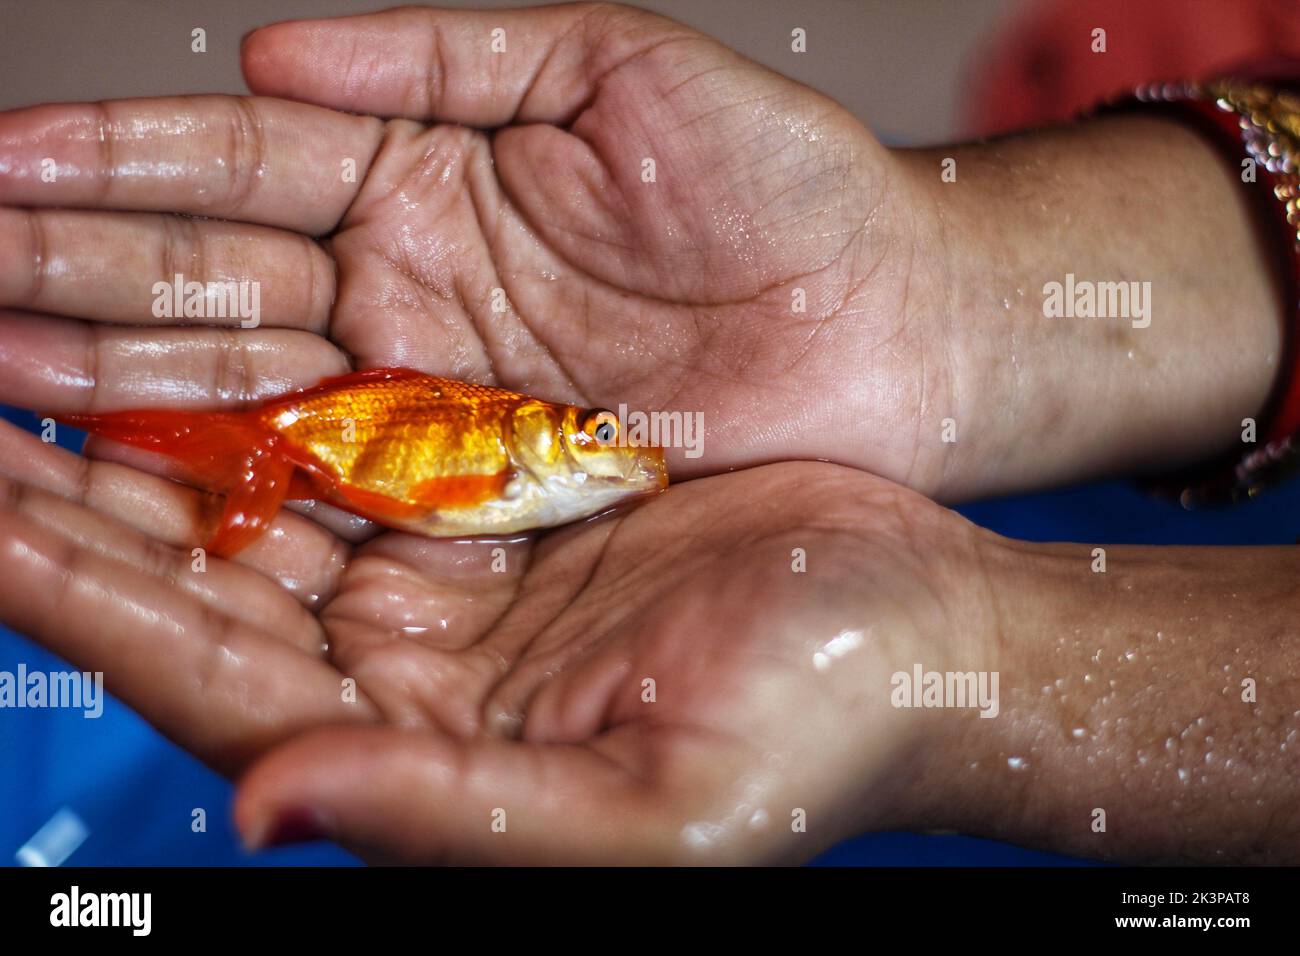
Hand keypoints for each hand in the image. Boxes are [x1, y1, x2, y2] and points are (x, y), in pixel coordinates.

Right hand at [0, 2, 949, 493]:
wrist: (887, 320)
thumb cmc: (781, 185)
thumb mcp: (611, 68)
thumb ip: (440, 52)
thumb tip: (268, 48)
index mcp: (425, 168)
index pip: (234, 161)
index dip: (110, 162)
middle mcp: (409, 283)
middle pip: (210, 278)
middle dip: (70, 277)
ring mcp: (435, 390)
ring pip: (248, 384)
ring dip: (114, 377)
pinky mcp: (479, 482)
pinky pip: (339, 480)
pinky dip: (234, 475)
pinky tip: (127, 467)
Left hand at [0, 428, 986, 862]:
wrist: (921, 633)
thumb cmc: (814, 737)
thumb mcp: (643, 814)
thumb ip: (450, 815)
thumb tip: (269, 805)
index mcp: (420, 757)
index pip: (208, 679)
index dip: (82, 598)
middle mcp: (412, 673)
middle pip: (207, 582)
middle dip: (76, 503)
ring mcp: (455, 582)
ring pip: (269, 502)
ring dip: (158, 432)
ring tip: (50, 353)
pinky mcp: (506, 506)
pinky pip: (362, 442)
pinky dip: (281, 393)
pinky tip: (215, 341)